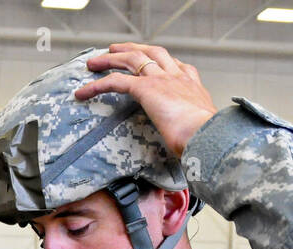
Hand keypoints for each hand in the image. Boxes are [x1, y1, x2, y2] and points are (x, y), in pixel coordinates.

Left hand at [75, 43, 217, 157]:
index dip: (163, 62)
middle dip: (134, 49)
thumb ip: (194, 135)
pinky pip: (116, 81)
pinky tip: (83, 92)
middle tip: (117, 49)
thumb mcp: (202, 134)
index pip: (179, 66)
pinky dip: (97, 85)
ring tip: (93, 62)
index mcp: (193, 87)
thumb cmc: (208, 140)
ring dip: (111, 58)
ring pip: (132, 59)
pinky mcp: (146, 88)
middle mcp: (178, 77)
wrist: (208, 135)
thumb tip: (194, 154)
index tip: (155, 62)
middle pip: (153, 53)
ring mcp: (162, 79)